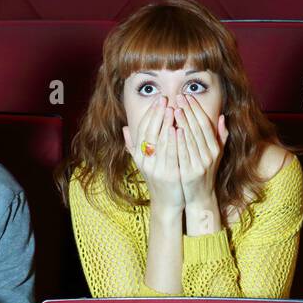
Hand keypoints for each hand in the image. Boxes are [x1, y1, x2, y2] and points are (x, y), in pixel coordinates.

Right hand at [123, 97, 183, 213]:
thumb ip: (135, 145)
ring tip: (172, 109)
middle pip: (150, 133)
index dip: (150, 114)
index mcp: (139, 156)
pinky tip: (178, 130)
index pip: (142, 130)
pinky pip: (171, 155)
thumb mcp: (144, 162)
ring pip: (160, 142)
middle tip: (165, 99)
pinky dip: (173, 142)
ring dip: (166, 124)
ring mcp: (156, 169)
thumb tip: (125, 128)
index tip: (158, 100)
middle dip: (158, 115)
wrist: (167, 203)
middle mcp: (145, 162)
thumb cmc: (158, 179)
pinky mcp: (169, 176)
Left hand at [172, 94, 228, 209]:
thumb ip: (220, 136)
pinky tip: (173, 130)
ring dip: (182, 122)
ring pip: (191, 139)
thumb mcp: (216, 154)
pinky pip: (184, 153)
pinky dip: (179, 141)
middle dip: (188, 111)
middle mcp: (210, 154)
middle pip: (198, 129)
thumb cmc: (205, 172)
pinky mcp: (191, 173)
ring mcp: (201, 164)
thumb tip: (221, 117)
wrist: (200, 196)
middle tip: (178, 97)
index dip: (196, 109)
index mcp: (215, 148)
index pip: (205, 124)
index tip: (187, 97)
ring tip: (174, 109)